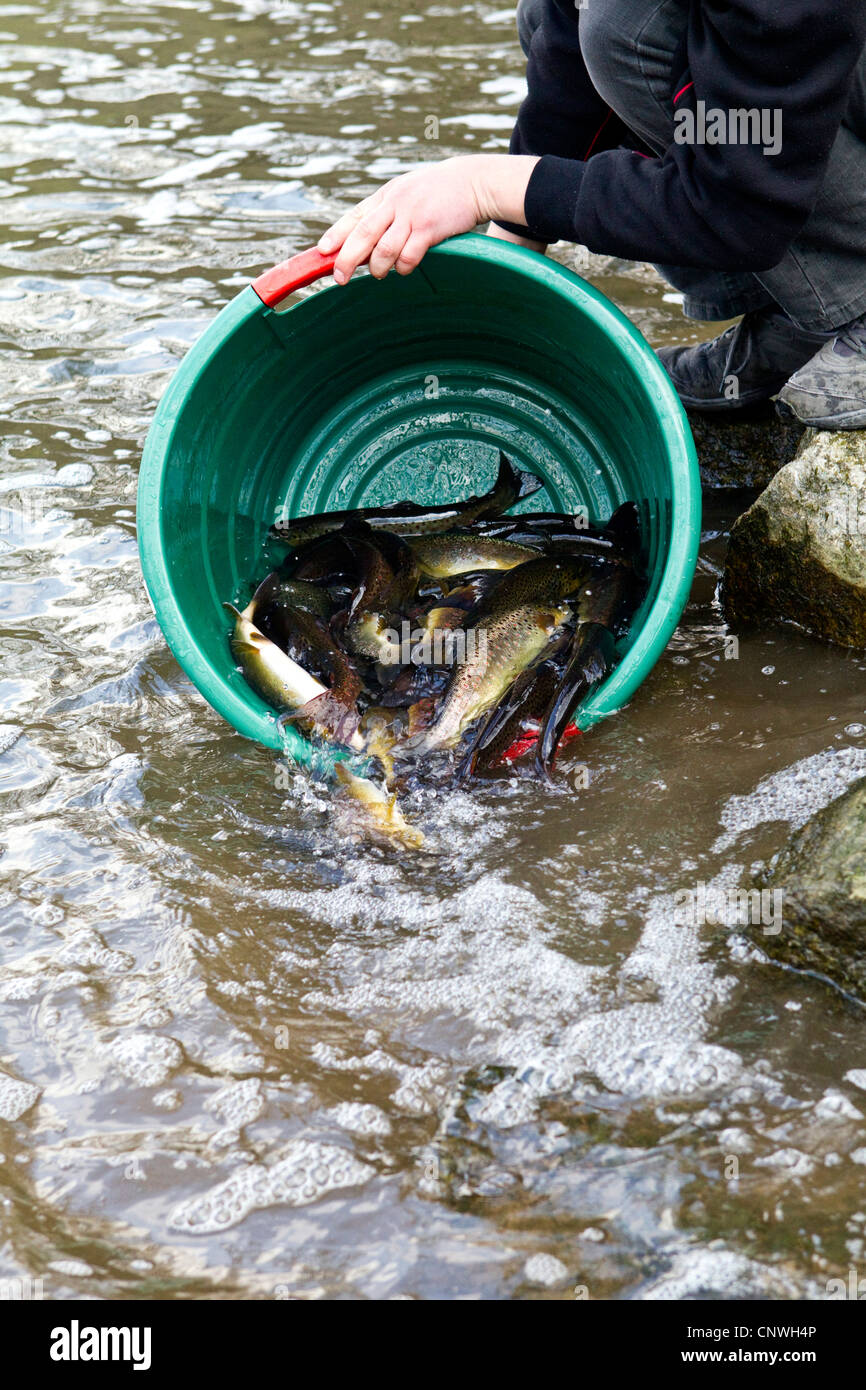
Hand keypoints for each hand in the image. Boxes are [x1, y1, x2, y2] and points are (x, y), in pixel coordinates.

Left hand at [317, 154, 538, 282]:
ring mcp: (411, 216)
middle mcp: (394, 204)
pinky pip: (408, 255)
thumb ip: (386, 212)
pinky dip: (402, 267)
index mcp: (385, 196)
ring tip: (378, 273)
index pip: (353, 216)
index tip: (322, 250)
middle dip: (347, 259)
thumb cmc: (437, 193)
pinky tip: (404, 269)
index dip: (335, 235)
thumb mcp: (406, 193)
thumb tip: (363, 240)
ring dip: (377, 267)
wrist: (472, 182)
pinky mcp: (429, 228)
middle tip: (340, 277)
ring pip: (383, 249)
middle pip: (361, 235)